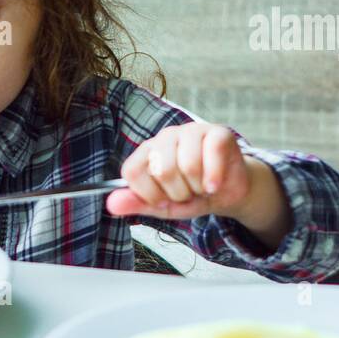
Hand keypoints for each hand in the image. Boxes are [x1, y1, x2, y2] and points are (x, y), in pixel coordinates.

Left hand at [105, 123, 250, 219]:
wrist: (227, 194)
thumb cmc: (192, 196)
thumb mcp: (161, 206)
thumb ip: (137, 203)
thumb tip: (111, 204)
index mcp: (147, 152)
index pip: (132, 172)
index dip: (148, 194)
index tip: (162, 201)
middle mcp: (165, 137)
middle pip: (162, 170)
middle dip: (177, 193)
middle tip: (186, 192)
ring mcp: (191, 131)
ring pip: (188, 165)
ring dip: (197, 187)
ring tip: (201, 186)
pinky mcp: (218, 132)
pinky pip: (212, 155)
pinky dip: (214, 178)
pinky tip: (214, 183)